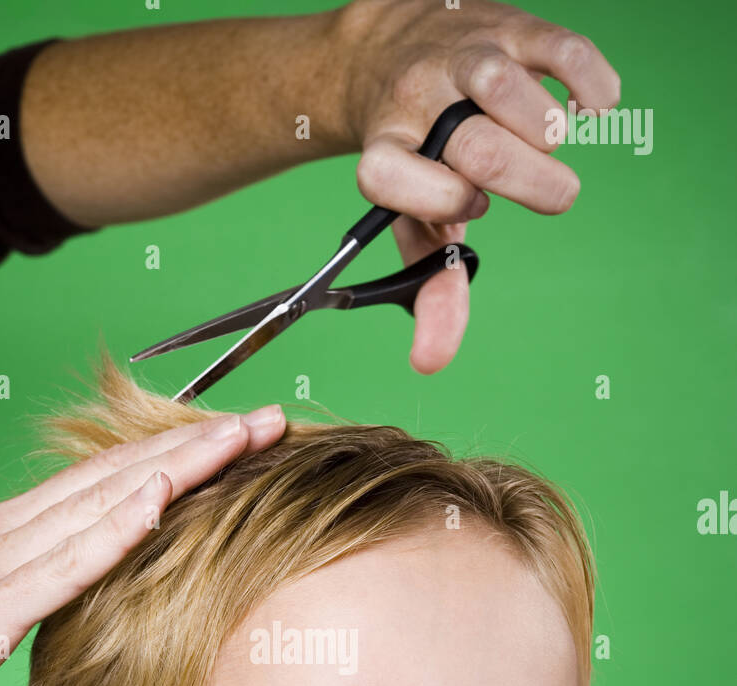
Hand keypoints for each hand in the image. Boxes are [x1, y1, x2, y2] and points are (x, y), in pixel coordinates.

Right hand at [0, 406, 285, 685]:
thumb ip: (18, 602)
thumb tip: (72, 600)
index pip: (99, 484)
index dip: (170, 456)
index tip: (231, 441)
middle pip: (113, 475)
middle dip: (195, 443)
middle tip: (266, 420)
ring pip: (102, 499)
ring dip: (179, 463)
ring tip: (243, 435)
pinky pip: (66, 560)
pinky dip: (119, 523)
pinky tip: (164, 494)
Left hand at [336, 0, 620, 370]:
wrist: (384, 52)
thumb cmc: (414, 158)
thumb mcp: (413, 222)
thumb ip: (432, 289)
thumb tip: (432, 362)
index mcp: (386, 148)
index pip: (390, 177)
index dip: (439, 200)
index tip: (468, 205)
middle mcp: (421, 97)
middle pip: (477, 148)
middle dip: (526, 182)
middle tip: (545, 190)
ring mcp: (466, 53)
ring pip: (513, 94)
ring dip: (548, 135)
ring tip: (545, 143)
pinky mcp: (512, 23)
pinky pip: (564, 51)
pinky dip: (590, 87)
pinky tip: (586, 107)